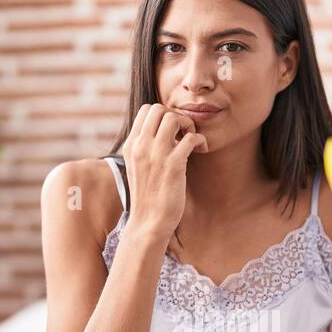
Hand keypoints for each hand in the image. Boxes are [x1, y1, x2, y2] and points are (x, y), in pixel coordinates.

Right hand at [121, 103, 207, 241]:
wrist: (148, 222)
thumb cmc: (148, 197)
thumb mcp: (137, 167)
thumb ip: (144, 148)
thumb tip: (161, 133)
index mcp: (131, 145)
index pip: (146, 110)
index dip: (163, 115)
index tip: (173, 132)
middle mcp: (141, 146)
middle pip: (159, 108)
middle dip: (175, 116)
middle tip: (184, 133)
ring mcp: (156, 155)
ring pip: (173, 117)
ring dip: (188, 125)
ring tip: (192, 142)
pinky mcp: (173, 165)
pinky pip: (191, 137)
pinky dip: (200, 140)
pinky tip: (201, 150)